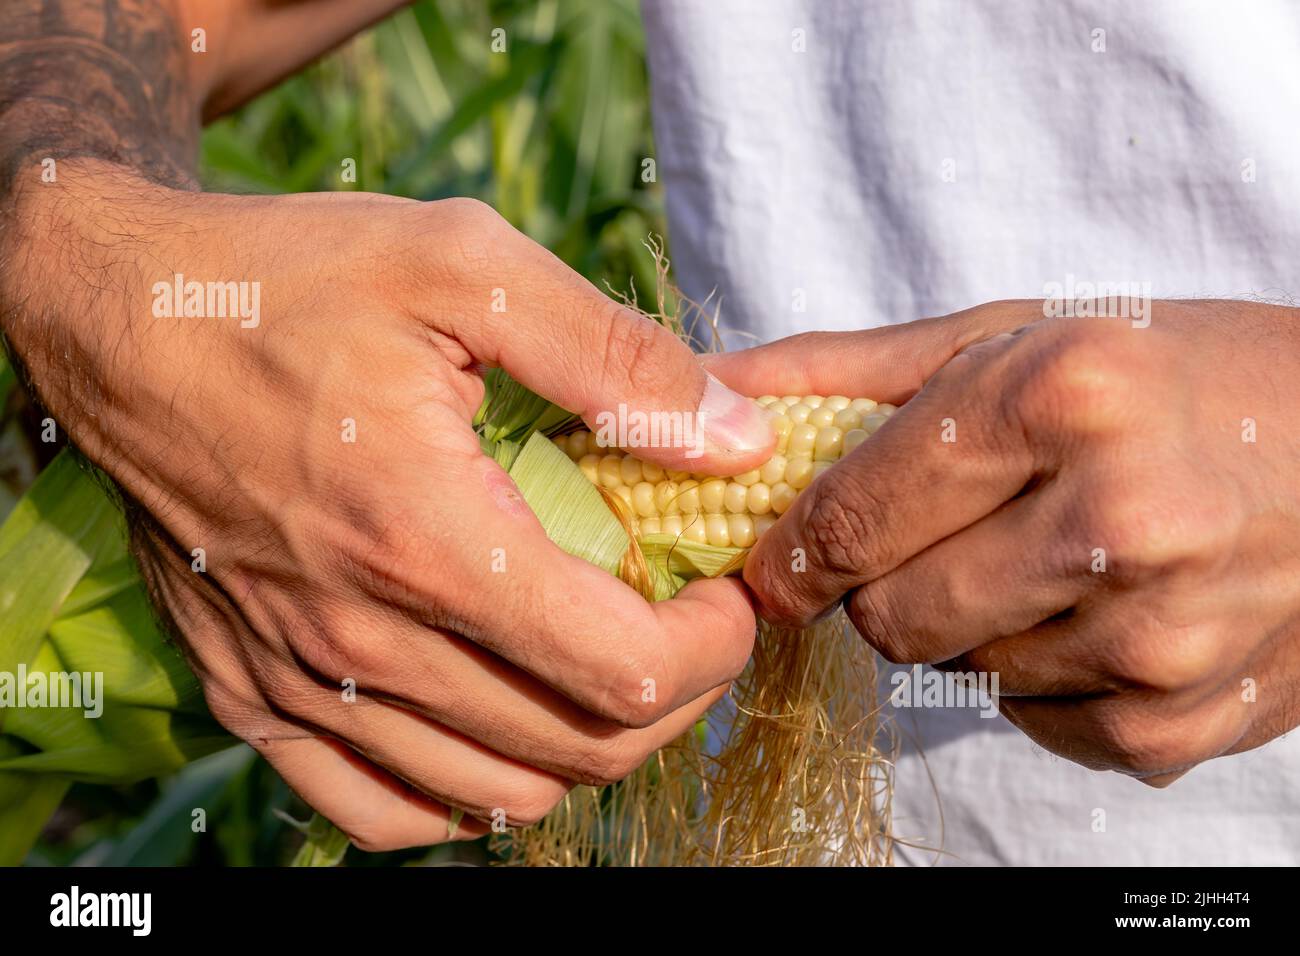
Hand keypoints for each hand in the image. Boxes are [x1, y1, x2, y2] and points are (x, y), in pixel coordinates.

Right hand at [1, 162, 773, 848]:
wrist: (122, 316)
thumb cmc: (287, 281)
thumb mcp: (463, 268)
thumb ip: (614, 357)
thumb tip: (735, 437)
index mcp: (427, 537)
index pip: (621, 671)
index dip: (711, 645)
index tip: (728, 592)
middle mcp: (360, 638)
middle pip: (574, 749)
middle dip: (671, 697)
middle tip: (686, 623)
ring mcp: (299, 681)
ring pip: (494, 794)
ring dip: (581, 744)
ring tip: (599, 659)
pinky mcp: (250, 692)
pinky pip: (381, 811)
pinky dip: (464, 790)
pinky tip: (493, 720)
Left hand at [706, 299, 1299, 784]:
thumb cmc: (1168, 374)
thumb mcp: (1014, 336)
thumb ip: (848, 372)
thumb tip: (712, 396)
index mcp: (1066, 396)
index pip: (854, 519)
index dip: (794, 550)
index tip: (780, 557)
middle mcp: (1123, 521)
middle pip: (891, 618)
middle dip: (887, 583)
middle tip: (943, 536)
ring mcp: (1163, 637)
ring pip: (958, 675)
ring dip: (972, 626)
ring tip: (1047, 556)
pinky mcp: (1185, 721)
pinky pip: (1034, 724)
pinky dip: (1042, 677)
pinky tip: (1102, 610)